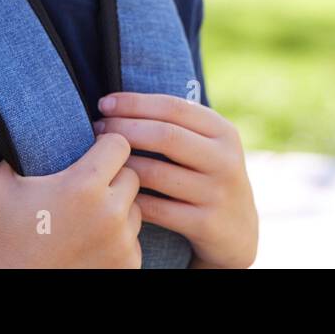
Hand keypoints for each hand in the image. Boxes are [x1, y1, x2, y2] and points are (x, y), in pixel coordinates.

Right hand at [0, 132, 143, 267]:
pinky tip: (93, 241)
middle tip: (91, 187)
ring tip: (89, 217)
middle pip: (132, 175)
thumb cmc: (2, 234)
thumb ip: (17, 150)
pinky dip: (119, 239)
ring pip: (135, 209)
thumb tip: (24, 125)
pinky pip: (134, 240)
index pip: (120, 144)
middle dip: (114, 177)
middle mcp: (110, 211)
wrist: (9, 283)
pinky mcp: (127, 265)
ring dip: (118, 208)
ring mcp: (121, 242)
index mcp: (83, 184)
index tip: (95, 151)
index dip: (106, 144)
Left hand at [94, 92, 256, 268]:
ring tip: (100, 160)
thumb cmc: (205, 177)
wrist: (237, 231)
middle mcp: (225, 160)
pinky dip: (130, 199)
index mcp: (223, 132)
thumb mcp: (205, 146)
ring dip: (122, 165)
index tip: (103, 103)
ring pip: (157, 174)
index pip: (174, 107)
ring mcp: (218, 193)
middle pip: (165, 136)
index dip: (135, 102)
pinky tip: (113, 192)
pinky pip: (156, 209)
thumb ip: (176, 124)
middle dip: (124, 129)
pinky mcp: (206, 224)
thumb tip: (118, 102)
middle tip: (97, 130)